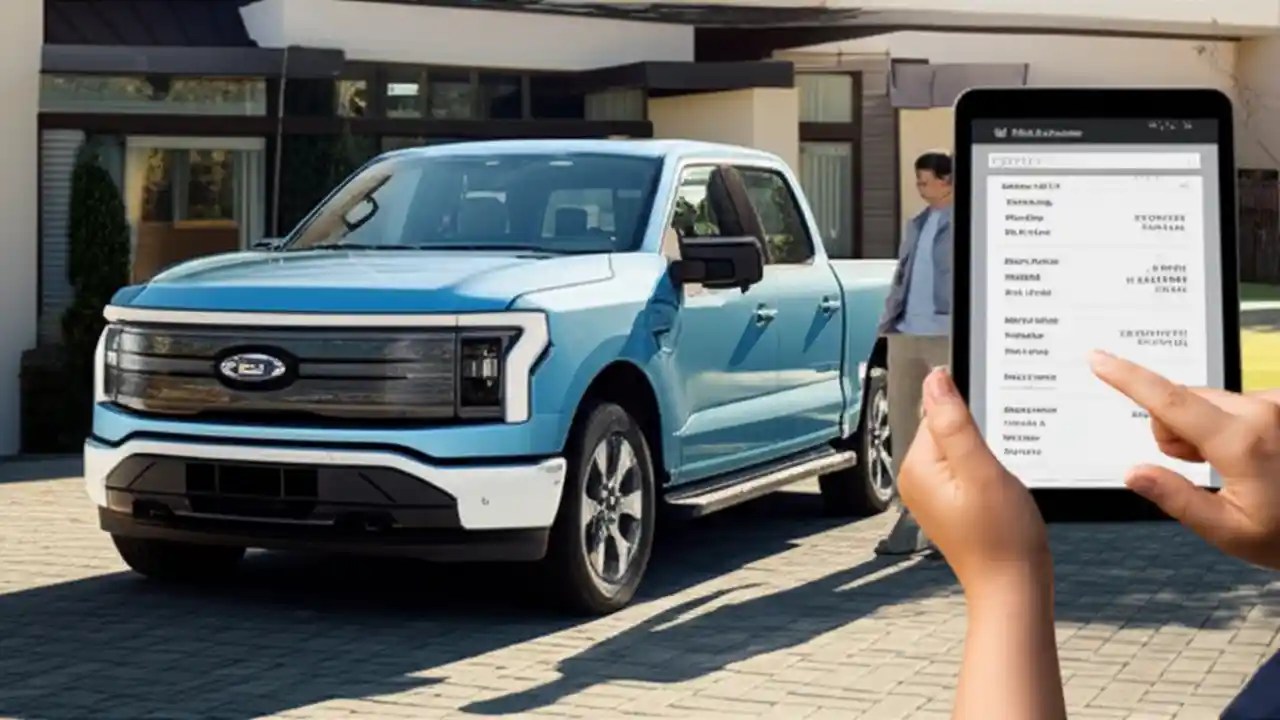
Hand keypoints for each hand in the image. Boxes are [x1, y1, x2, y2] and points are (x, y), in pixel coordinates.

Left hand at [898, 367, 1050, 596]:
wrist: (1013, 587)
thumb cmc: (1001, 537)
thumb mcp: (981, 470)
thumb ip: (955, 422)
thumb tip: (935, 379)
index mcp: (916, 466)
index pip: (940, 413)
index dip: (975, 423)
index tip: (990, 449)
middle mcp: (917, 479)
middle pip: (951, 430)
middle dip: (981, 441)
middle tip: (997, 475)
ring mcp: (933, 493)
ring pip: (964, 450)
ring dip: (987, 460)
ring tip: (999, 490)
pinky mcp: (951, 503)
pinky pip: (969, 470)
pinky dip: (988, 475)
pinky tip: (999, 497)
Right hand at [1090, 351, 1279, 569]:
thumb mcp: (1228, 531)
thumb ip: (1177, 499)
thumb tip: (1135, 473)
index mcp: (1243, 442)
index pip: (1170, 401)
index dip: (1128, 379)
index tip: (1100, 360)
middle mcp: (1263, 411)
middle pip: (1184, 400)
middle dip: (1174, 428)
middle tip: (1196, 467)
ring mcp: (1277, 404)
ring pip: (1207, 400)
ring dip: (1201, 427)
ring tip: (1228, 465)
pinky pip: (1233, 402)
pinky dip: (1226, 423)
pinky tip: (1246, 454)